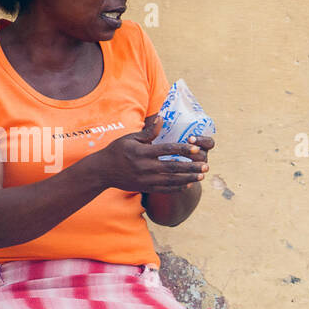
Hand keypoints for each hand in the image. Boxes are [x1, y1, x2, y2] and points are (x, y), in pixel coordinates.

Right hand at [92, 116, 208, 193]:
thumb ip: (149, 131)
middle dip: (191, 167)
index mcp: (142, 152)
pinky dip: (178, 188)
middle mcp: (145, 166)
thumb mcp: (130, 138)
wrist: (102, 171)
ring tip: (202, 176)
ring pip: (171, 180)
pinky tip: (189, 184)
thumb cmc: (117, 150)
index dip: (183, 150)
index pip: (167, 150)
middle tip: (206, 166)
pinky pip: (165, 189)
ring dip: (188, 178)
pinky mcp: (145, 188)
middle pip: (173, 167)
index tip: (196, 149)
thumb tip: (163, 118)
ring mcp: (145, 179)